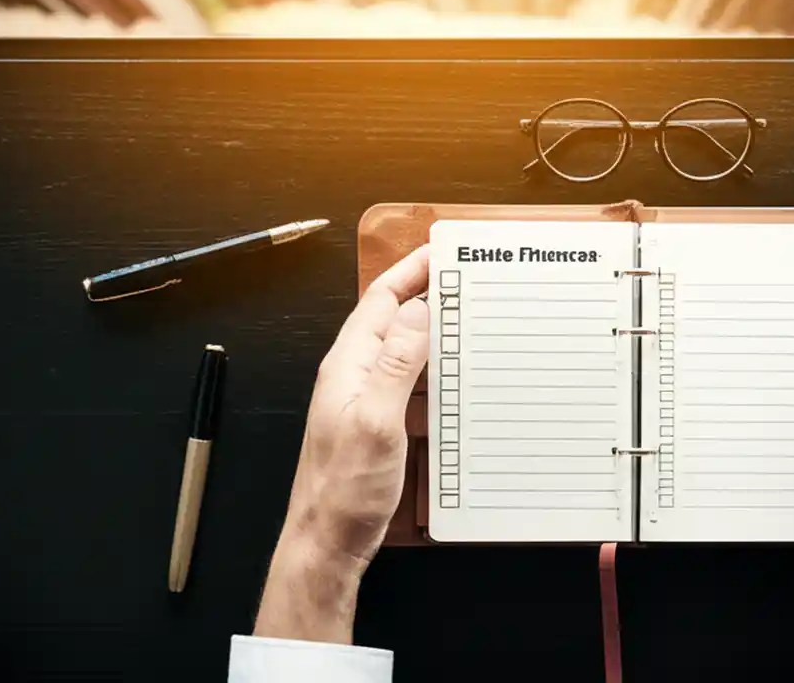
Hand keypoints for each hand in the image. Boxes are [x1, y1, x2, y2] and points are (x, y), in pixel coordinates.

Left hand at [254, 245, 429, 643]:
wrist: (326, 541)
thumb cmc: (343, 490)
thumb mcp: (376, 420)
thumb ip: (396, 363)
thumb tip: (416, 310)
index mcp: (348, 364)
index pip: (380, 298)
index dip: (411, 270)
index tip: (443, 252)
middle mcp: (353, 374)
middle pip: (391, 316)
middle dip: (426, 290)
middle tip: (466, 277)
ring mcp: (363, 397)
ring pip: (401, 346)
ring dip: (431, 326)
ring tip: (466, 314)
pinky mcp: (375, 420)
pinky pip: (406, 378)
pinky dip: (432, 364)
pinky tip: (453, 372)